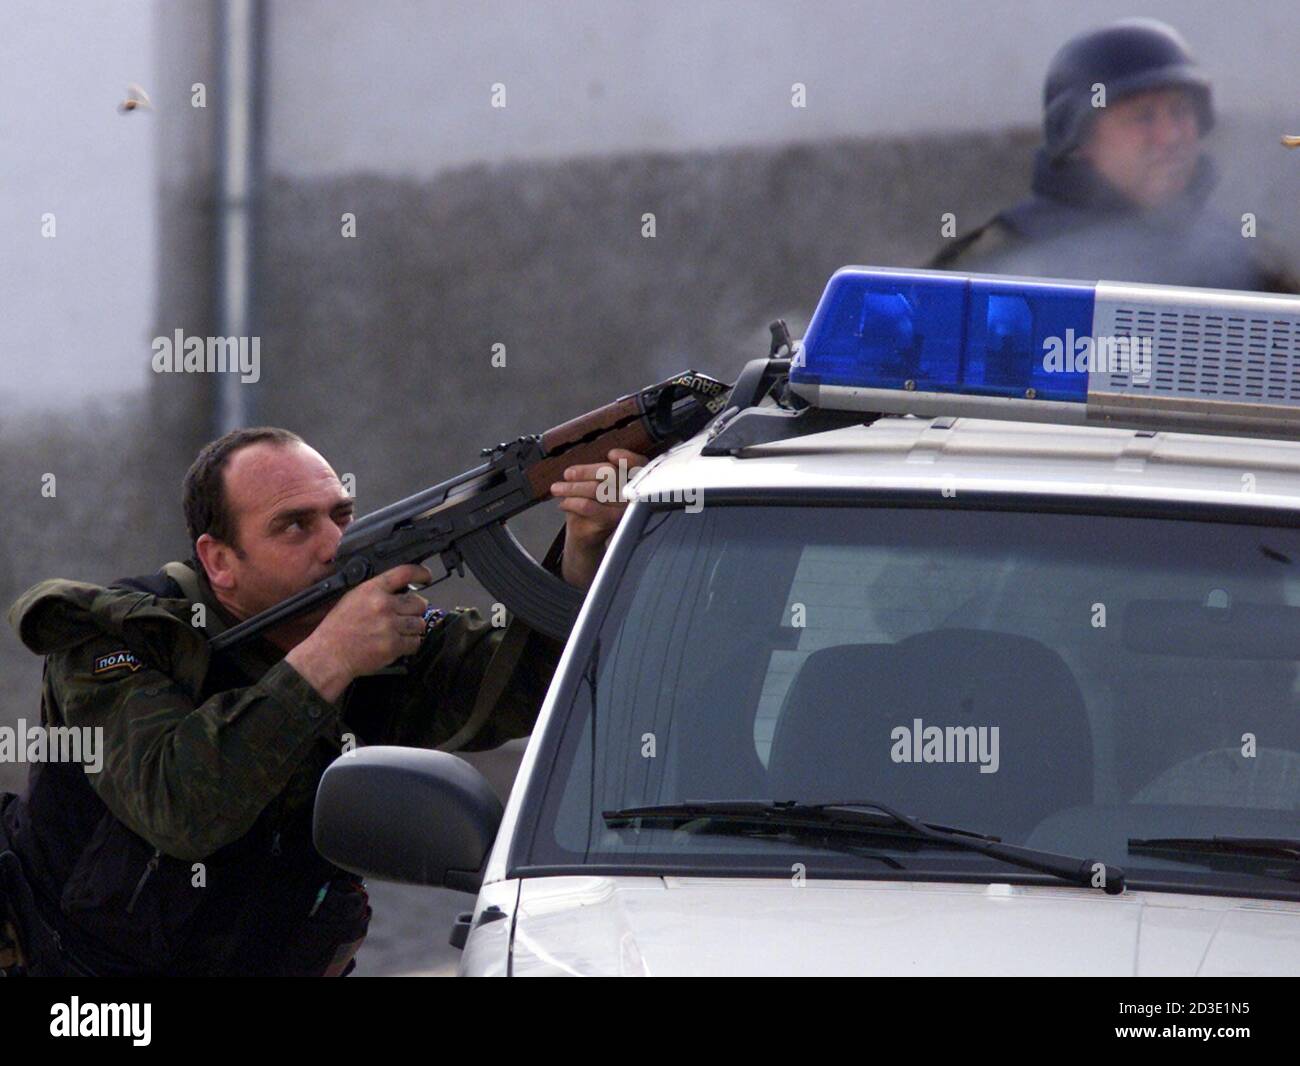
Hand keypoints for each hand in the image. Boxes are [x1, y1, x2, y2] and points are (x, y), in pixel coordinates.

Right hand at [285, 564, 430, 700]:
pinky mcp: (393, 645)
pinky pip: (415, 642)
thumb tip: (400, 590)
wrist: (329, 655)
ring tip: (400, 632)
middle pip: (419, 603)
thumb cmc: (337, 629)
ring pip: (419, 623)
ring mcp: (389, 626)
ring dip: (413, 628)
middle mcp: (383, 605)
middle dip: (415, 610)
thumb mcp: (352, 598)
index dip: (420, 573)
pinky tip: (398, 644)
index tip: (425, 577)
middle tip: (406, 615)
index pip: (404, 572)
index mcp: (372, 590)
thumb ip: (376, 592)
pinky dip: (410, 644)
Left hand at [550, 448, 647, 589]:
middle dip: (585, 472)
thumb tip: (587, 460)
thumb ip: (601, 474)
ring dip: (572, 487)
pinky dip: (572, 502)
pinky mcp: (611, 523)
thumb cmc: (594, 510)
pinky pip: (589, 506)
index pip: (640, 466)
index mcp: (638, 485)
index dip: (628, 459)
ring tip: (557, 488)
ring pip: (597, 489)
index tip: (612, 454)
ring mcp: (625, 511)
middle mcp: (636, 497)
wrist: (589, 542)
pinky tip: (563, 503)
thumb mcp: (599, 489)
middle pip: (612, 474)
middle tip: (568, 474)